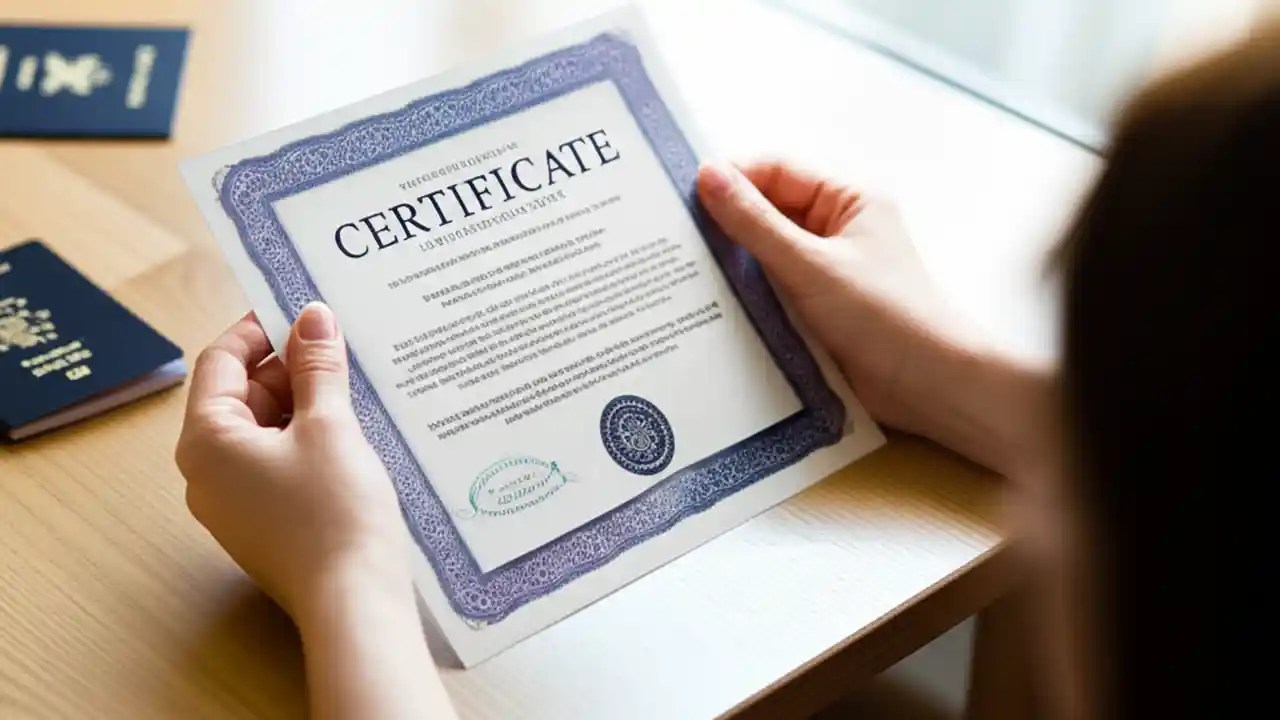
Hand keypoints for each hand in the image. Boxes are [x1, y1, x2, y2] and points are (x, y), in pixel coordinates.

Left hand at [175, 303, 408, 621]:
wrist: (354, 602)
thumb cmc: (335, 512)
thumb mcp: (329, 426)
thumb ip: (318, 367)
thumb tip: (312, 317)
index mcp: (207, 441)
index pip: (221, 361)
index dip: (261, 328)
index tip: (304, 309)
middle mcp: (207, 472)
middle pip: (241, 395)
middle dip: (289, 366)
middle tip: (341, 345)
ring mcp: (234, 502)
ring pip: (263, 430)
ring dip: (303, 402)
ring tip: (354, 384)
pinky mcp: (264, 523)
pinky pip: (277, 463)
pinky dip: (308, 438)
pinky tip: (352, 430)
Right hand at [697, 160, 1052, 475]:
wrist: (929, 386)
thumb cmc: (884, 316)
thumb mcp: (811, 265)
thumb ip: (755, 223)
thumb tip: (707, 175)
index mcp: (847, 198)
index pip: (777, 170)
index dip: (731, 178)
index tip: (682, 196)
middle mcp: (836, 227)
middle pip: (766, 211)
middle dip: (725, 224)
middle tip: (670, 238)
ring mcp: (825, 269)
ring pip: (763, 254)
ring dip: (731, 264)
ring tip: (679, 272)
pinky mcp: (815, 309)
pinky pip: (770, 290)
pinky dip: (744, 295)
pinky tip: (707, 305)